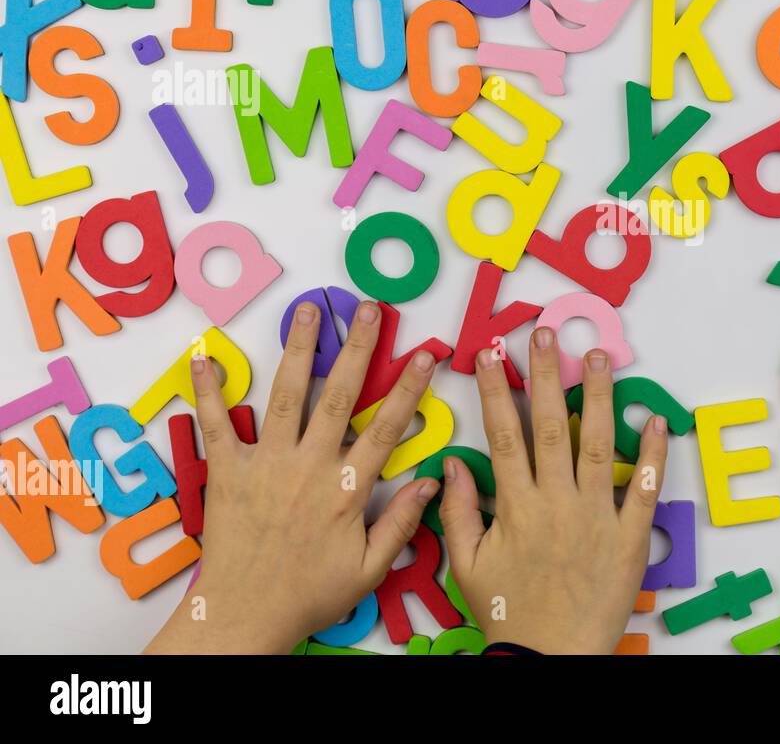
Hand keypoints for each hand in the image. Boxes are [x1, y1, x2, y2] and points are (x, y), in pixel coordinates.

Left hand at [144, 300, 438, 653]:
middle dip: (357, 348)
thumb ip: (402, 523)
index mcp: (348, 489)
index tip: (424, 354)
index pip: (387, 427)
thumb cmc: (308, 595)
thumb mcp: (370, 569)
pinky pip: (215, 424)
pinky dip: (207, 390)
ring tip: (309, 310)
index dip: (408, 388)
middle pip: (339, 395)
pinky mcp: (228, 471)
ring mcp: (267, 464)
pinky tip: (203, 357)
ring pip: (287, 395)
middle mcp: (310, 466)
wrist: (245, 615)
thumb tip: (431, 482)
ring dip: (299, 349)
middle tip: (366, 309)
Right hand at [439, 326, 668, 654]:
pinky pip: (645, 490)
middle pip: (548, 427)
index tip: (489, 353)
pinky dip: (652, 455)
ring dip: (598, 398)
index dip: (495, 389)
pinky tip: (654, 420)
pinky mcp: (628, 537)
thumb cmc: (507, 612)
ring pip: (598, 445)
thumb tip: (451, 464)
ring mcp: (596, 517)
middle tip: (544, 335)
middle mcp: (556, 502)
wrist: (548, 658)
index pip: (502, 434)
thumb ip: (457, 511)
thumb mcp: (467, 564)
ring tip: (598, 357)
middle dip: (545, 375)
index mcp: (516, 506)